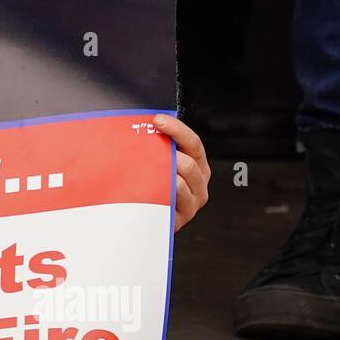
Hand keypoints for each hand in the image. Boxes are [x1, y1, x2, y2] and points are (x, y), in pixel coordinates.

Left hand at [152, 113, 209, 232]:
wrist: (141, 217)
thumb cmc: (149, 184)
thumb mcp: (158, 162)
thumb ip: (157, 146)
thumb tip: (140, 125)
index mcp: (197, 166)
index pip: (193, 143)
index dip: (177, 129)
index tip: (157, 120)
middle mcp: (199, 184)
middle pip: (188, 163)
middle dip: (166, 153)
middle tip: (144, 148)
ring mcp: (191, 203)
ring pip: (179, 183)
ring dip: (161, 174)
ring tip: (142, 169)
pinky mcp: (179, 219)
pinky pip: (170, 203)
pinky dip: (158, 193)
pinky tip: (144, 188)